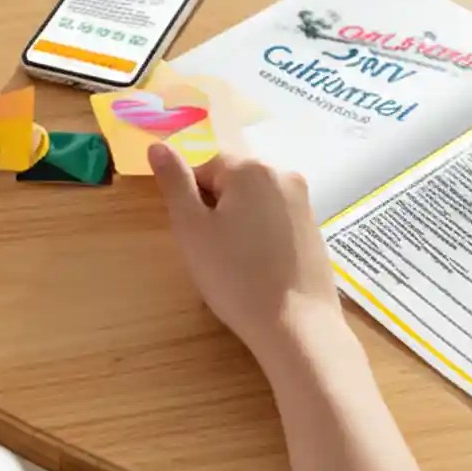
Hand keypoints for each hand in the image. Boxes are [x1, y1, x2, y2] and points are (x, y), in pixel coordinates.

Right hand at [148, 144, 343, 355]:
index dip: (193, 203)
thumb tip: (157, 145)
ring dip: (239, 223)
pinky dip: (262, 237)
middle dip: (217, 210)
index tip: (197, 237)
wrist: (296, 325)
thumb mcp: (191, 228)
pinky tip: (261, 268)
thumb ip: (174, 182)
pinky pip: (276, 221)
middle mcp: (284, 174)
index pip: (204, 168)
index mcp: (251, 168)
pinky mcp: (315, 228)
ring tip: (237, 263)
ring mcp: (305, 202)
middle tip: (214, 252)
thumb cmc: (234, 277)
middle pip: (232, 183)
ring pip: (254, 203)